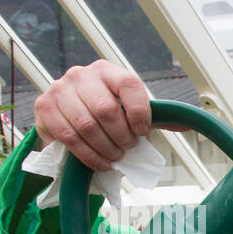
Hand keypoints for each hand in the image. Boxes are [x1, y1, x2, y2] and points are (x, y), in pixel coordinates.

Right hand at [33, 60, 181, 170]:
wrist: (63, 114)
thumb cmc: (102, 111)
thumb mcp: (128, 110)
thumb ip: (155, 116)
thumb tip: (188, 123)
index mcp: (107, 71)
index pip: (130, 85)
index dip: (140, 112)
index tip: (142, 132)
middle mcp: (81, 75)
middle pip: (107, 110)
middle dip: (122, 136)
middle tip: (128, 147)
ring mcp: (59, 89)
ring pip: (87, 125)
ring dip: (107, 148)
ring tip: (116, 156)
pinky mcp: (44, 108)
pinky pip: (70, 137)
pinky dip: (90, 155)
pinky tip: (101, 162)